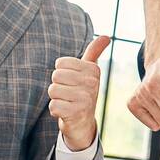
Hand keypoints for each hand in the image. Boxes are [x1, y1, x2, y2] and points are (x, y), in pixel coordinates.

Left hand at [48, 35, 109, 150]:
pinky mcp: (76, 113)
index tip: (72, 81)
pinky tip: (66, 112)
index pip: (61, 63)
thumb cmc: (82, 92)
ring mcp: (85, 99)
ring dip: (56, 98)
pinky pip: (53, 106)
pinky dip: (56, 110)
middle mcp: (92, 83)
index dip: (61, 73)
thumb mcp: (89, 72)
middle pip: (55, 76)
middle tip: (68, 93)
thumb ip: (94, 52)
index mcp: (93, 70)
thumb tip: (106, 36)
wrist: (83, 122)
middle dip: (57, 86)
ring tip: (67, 102)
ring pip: (52, 90)